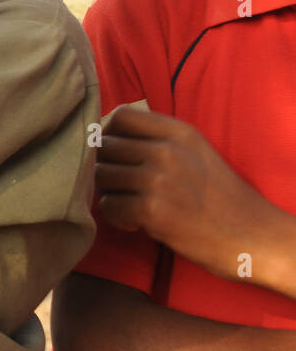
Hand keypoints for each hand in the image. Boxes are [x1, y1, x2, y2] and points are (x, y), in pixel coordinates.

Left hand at [97, 105, 294, 288]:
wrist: (250, 235)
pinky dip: (116, 218)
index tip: (114, 154)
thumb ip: (157, 140)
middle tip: (123, 187)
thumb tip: (105, 136)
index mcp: (179, 132)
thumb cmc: (218, 196)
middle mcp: (166, 151)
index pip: (121, 116)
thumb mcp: (195, 152)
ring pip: (101, 176)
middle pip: (105, 147)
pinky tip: (135, 223)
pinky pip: (108, 206)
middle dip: (107, 167)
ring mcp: (157, 179)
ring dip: (110, 193)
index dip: (108, 134)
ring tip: (131, 205)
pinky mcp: (150, 210)